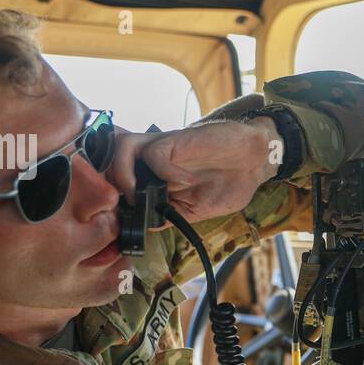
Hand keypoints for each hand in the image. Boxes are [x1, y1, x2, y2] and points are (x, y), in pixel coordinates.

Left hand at [107, 117, 283, 222]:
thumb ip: (169, 214)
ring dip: (125, 175)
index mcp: (153, 179)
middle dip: (110, 187)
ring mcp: (163, 149)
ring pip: (121, 148)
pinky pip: (154, 153)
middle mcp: (152, 161)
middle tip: (129, 208)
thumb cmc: (228, 183)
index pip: (118, 183)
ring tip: (144, 195)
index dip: (112, 199)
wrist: (254, 162)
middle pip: (108, 161)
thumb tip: (145, 225)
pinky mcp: (176, 140)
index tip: (119, 222)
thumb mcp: (195, 209)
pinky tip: (186, 182)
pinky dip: (165, 171)